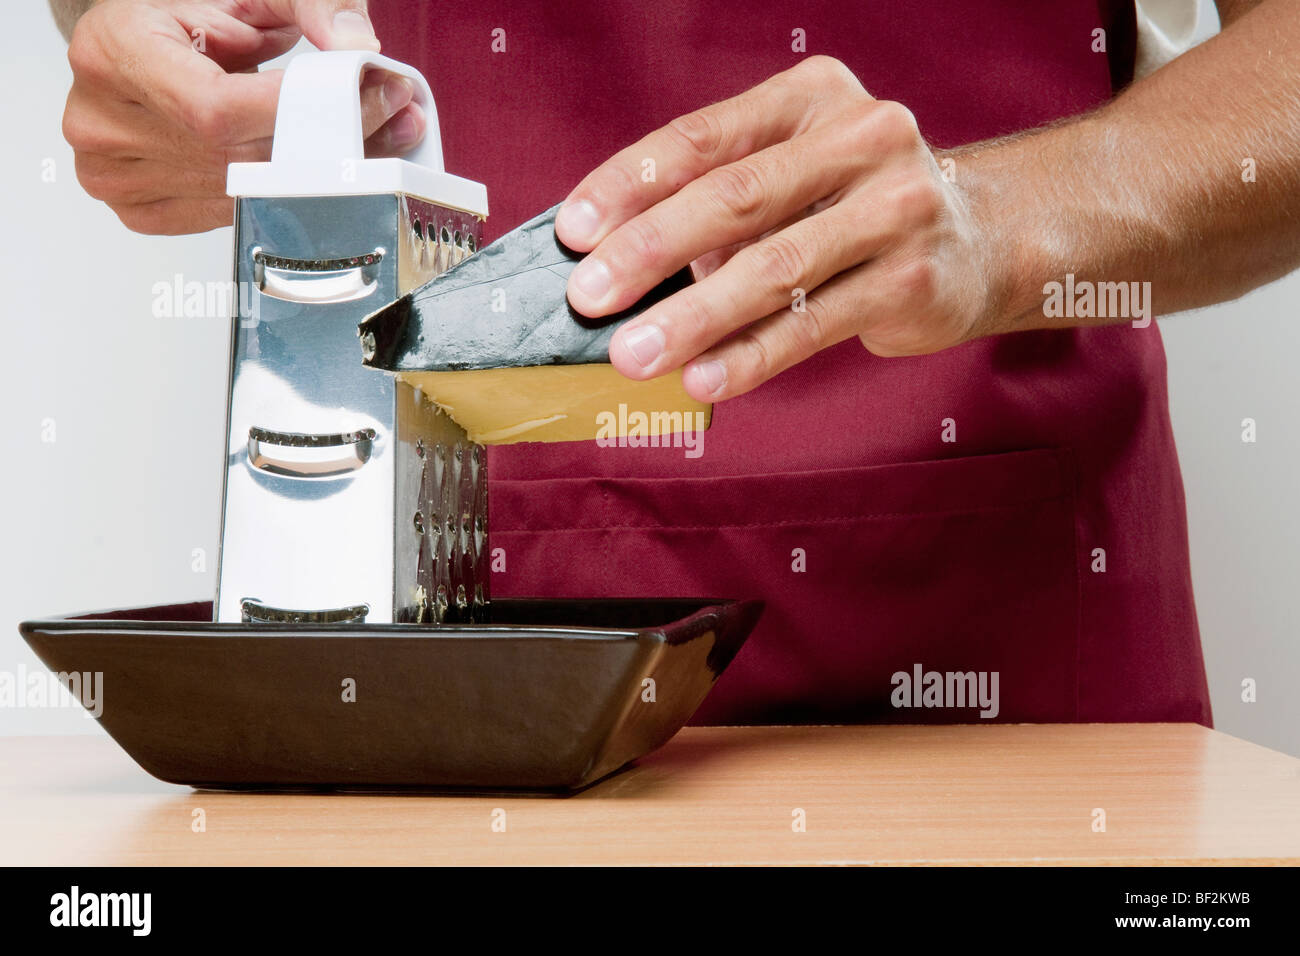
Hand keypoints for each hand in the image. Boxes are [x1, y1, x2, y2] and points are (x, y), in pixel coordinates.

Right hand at [63, 0, 424, 233]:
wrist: (142, 44)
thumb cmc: (184, 20)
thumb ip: (311, 3)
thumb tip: (356, 43)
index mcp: (113, 53)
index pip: (218, 109)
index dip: (302, 111)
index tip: (367, 91)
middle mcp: (104, 122)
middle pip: (241, 157)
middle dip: (334, 137)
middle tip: (392, 111)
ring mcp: (118, 176)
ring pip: (246, 194)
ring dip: (324, 171)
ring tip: (368, 134)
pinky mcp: (142, 211)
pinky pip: (233, 214)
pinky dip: (283, 193)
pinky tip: (314, 165)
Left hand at [555, 55, 1000, 402]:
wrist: (984, 237)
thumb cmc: (855, 206)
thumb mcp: (794, 175)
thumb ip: (721, 205)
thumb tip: (616, 266)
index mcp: (811, 98)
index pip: (703, 137)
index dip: (629, 183)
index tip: (573, 232)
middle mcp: (861, 139)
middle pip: (735, 198)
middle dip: (649, 251)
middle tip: (589, 297)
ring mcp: (895, 208)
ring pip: (772, 268)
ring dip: (691, 316)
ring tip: (633, 354)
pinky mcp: (912, 279)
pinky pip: (812, 324)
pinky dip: (750, 356)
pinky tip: (703, 379)